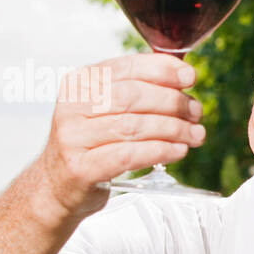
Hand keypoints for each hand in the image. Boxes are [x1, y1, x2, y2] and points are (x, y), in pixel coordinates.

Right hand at [34, 54, 205, 224]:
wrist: (56, 186)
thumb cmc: (92, 145)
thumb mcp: (104, 110)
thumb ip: (136, 92)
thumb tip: (183, 76)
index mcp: (80, 84)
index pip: (125, 67)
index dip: (162, 70)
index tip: (190, 76)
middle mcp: (72, 107)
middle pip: (132, 96)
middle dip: (172, 102)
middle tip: (196, 112)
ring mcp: (73, 138)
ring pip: (133, 126)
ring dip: (173, 129)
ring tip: (196, 134)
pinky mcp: (81, 167)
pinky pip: (128, 155)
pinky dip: (160, 151)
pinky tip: (179, 151)